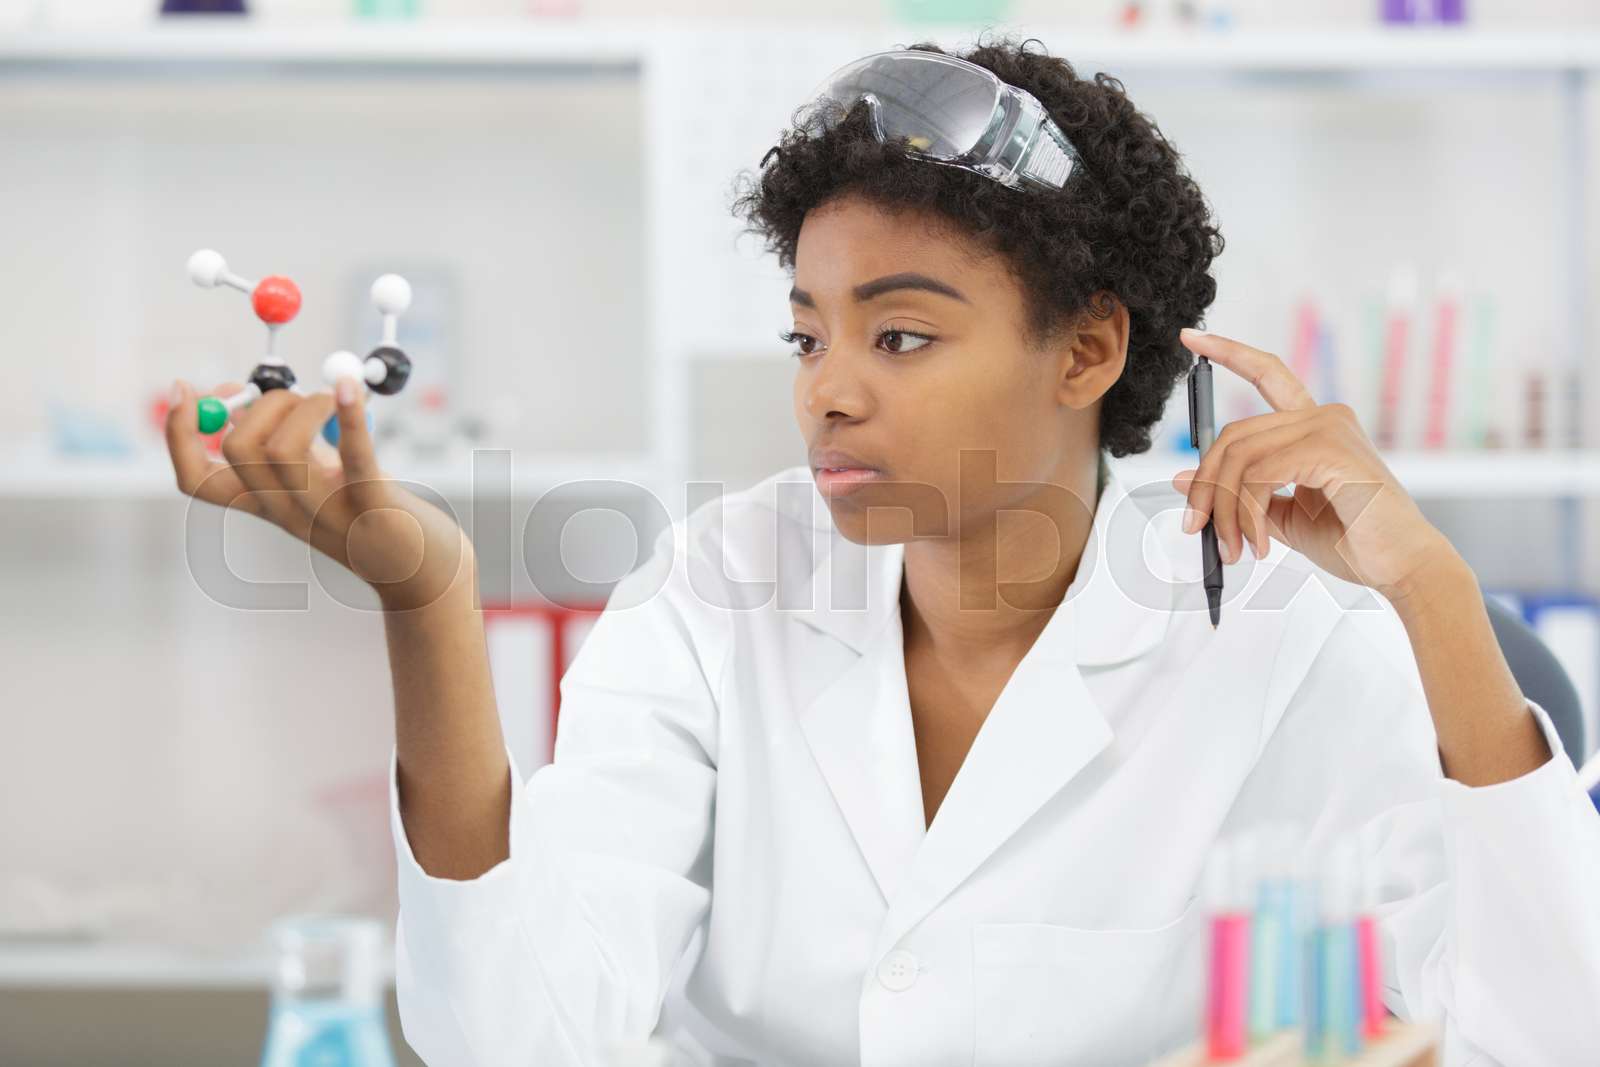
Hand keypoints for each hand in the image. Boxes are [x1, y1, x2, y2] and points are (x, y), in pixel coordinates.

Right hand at [164, 377, 472, 610]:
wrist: (422, 574)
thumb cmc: (366, 515)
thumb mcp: (312, 481)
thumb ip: (280, 446)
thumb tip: (243, 396)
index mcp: (265, 506)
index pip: (193, 479)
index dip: (177, 433)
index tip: (185, 388)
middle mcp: (286, 512)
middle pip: (240, 450)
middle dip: (260, 402)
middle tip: (298, 396)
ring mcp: (328, 512)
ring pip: (282, 451)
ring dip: (304, 404)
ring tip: (333, 398)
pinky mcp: (375, 506)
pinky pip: (355, 458)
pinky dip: (349, 417)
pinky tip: (349, 386)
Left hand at [1172, 328, 1453, 601]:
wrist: (1402, 566)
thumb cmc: (1354, 540)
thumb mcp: (1282, 517)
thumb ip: (1238, 494)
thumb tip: (1183, 477)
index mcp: (1312, 426)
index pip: (1266, 374)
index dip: (1228, 352)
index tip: (1191, 337)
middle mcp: (1323, 416)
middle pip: (1233, 436)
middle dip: (1205, 488)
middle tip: (1196, 529)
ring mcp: (1329, 429)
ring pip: (1240, 458)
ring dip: (1225, 510)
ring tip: (1234, 548)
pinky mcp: (1331, 451)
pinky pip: (1261, 475)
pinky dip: (1248, 514)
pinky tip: (1259, 544)